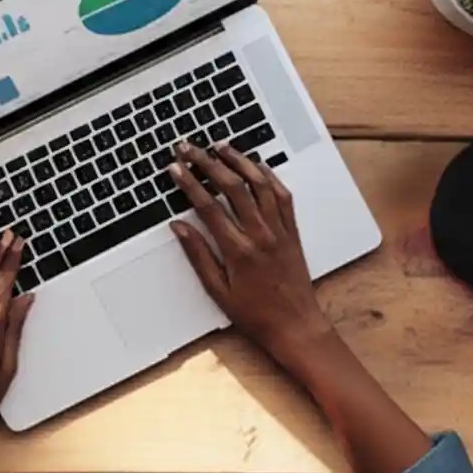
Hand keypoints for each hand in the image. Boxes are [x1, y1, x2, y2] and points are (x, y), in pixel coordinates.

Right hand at [168, 142, 331, 363]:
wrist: (296, 327)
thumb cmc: (255, 315)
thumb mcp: (217, 291)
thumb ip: (198, 255)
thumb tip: (178, 226)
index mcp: (237, 250)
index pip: (208, 207)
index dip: (189, 184)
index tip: (175, 168)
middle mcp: (260, 234)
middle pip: (232, 187)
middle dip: (208, 163)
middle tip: (190, 148)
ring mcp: (279, 230)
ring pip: (259, 184)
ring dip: (239, 161)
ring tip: (220, 146)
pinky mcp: (292, 231)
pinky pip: (282, 196)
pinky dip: (269, 176)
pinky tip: (257, 164)